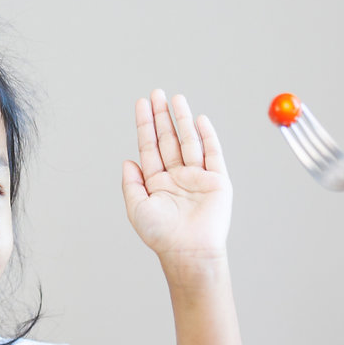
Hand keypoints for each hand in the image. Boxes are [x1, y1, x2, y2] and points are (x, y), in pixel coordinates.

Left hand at [121, 90, 231, 264]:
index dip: (145, 125)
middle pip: (168, 139)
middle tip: (156, 93)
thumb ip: (130, 184)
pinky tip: (199, 119)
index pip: (149, 147)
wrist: (188, 251)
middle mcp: (176, 177)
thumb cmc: (161, 235)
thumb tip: (127, 161)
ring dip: (182, 120)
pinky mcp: (217, 181)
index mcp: (156, 183)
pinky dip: (207, 136)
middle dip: (162, 116)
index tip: (141, 104)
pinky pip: (212, 153)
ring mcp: (197, 177)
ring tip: (176, 98)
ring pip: (189, 141)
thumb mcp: (137, 208)